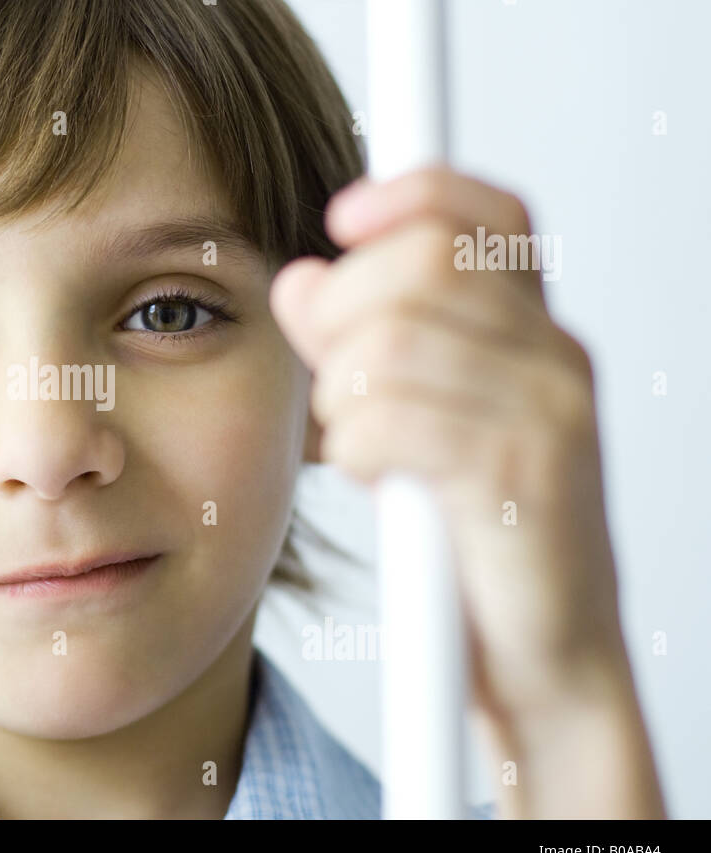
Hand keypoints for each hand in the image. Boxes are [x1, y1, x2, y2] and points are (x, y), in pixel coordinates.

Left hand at [270, 166, 626, 729]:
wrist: (539, 659)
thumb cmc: (474, 540)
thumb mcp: (408, 424)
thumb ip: (355, 344)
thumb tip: (300, 279)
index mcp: (532, 333)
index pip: (486, 213)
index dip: (412, 193)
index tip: (342, 220)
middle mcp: (552, 358)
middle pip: (422, 261)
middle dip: (343, 313)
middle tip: (332, 380)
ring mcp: (545, 414)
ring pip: (390, 343)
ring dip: (342, 397)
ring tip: (359, 443)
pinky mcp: (519, 478)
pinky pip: (387, 422)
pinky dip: (356, 451)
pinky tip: (377, 478)